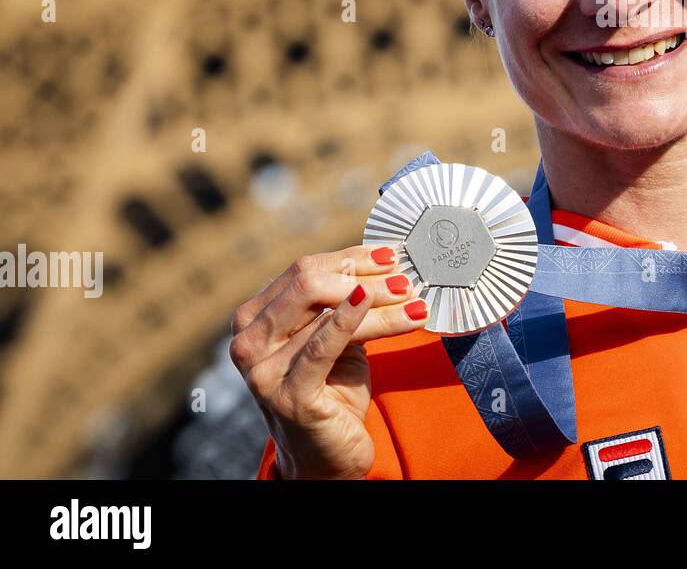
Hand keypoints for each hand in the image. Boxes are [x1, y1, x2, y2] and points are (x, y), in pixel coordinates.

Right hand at [230, 245, 427, 478]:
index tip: (390, 254)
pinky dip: (348, 318)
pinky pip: (322, 346)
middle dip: (363, 274)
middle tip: (405, 278)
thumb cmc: (334, 390)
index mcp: (255, 319)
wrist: (328, 456)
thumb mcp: (338, 338)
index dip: (350, 258)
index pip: (303, 270)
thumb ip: (345, 302)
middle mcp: (249, 341)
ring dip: (378, 301)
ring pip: (324, 311)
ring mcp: (263, 370)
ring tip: (413, 298)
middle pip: (309, 282)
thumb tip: (386, 261)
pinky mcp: (288, 396)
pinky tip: (371, 303)